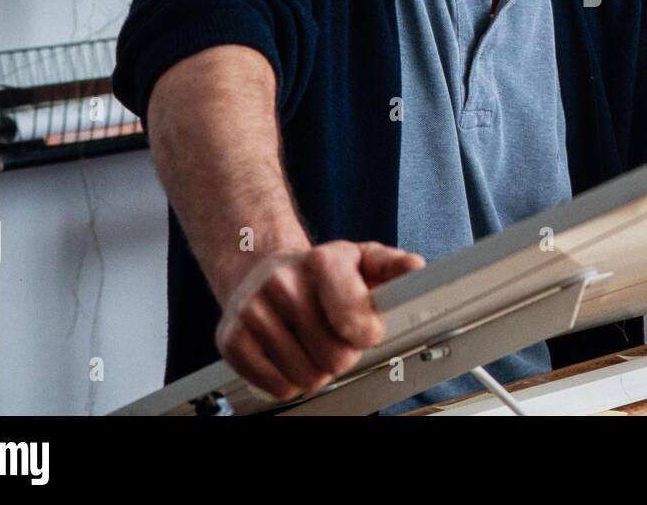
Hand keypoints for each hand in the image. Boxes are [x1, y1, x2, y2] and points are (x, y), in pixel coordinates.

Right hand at [214, 240, 425, 402]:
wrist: (261, 270)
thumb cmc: (319, 273)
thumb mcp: (361, 259)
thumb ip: (392, 265)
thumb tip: (415, 267)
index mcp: (321, 261)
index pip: (355, 320)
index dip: (367, 334)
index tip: (365, 330)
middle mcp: (282, 282)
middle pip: (333, 357)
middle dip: (342, 356)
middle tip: (336, 340)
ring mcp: (253, 310)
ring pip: (305, 377)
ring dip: (315, 371)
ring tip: (311, 347)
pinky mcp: (231, 338)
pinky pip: (275, 386)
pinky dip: (288, 382)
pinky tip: (288, 357)